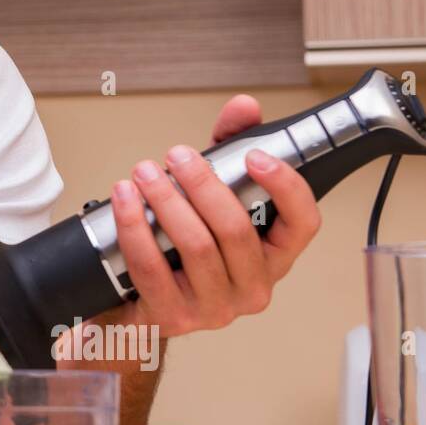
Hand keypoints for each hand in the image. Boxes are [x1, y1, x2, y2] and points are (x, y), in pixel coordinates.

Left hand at [78, 94, 321, 350]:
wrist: (139, 306)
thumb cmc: (181, 249)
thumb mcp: (208, 196)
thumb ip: (229, 148)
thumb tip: (243, 107)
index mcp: (274, 257)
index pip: (303, 223)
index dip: (285, 186)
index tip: (254, 154)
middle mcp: (253, 288)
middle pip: (236, 230)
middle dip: (203, 185)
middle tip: (176, 156)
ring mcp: (214, 308)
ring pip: (196, 247)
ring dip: (166, 202)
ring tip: (143, 173)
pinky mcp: (173, 317)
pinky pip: (152, 268)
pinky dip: (133, 228)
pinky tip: (122, 200)